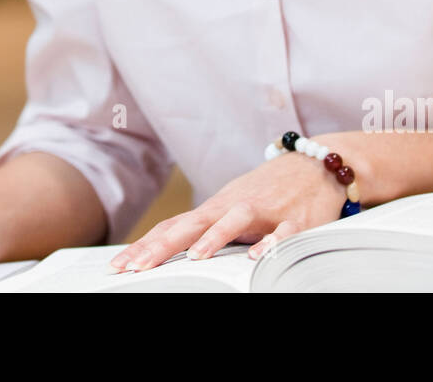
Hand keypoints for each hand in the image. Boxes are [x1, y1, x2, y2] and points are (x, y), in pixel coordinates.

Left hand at [107, 149, 345, 271]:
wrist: (314, 164)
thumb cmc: (267, 191)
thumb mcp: (230, 207)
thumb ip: (205, 228)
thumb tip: (168, 249)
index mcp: (215, 208)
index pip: (173, 227)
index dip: (145, 246)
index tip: (119, 265)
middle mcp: (234, 206)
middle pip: (193, 224)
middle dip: (163, 247)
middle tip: (137, 267)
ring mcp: (265, 211)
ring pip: (235, 221)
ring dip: (214, 238)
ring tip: (193, 258)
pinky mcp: (296, 219)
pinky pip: (282, 233)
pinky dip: (271, 243)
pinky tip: (258, 256)